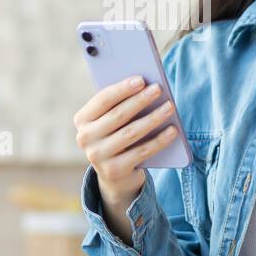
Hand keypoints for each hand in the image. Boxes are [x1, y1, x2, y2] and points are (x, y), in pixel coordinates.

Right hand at [73, 75, 178, 209]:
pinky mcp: (114, 171)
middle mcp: (85, 138)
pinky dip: (159, 140)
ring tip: (170, 107)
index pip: (103, 99)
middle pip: (118, 115)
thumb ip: (120, 104)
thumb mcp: (112, 121)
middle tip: (158, 89)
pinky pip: (141, 152)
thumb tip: (146, 86)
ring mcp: (98, 156)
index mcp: (82, 119)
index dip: (122, 89)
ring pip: (131, 133)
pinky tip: (173, 130)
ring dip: (153, 118)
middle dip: (140, 100)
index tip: (141, 79)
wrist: (116, 175)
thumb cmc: (117, 135)